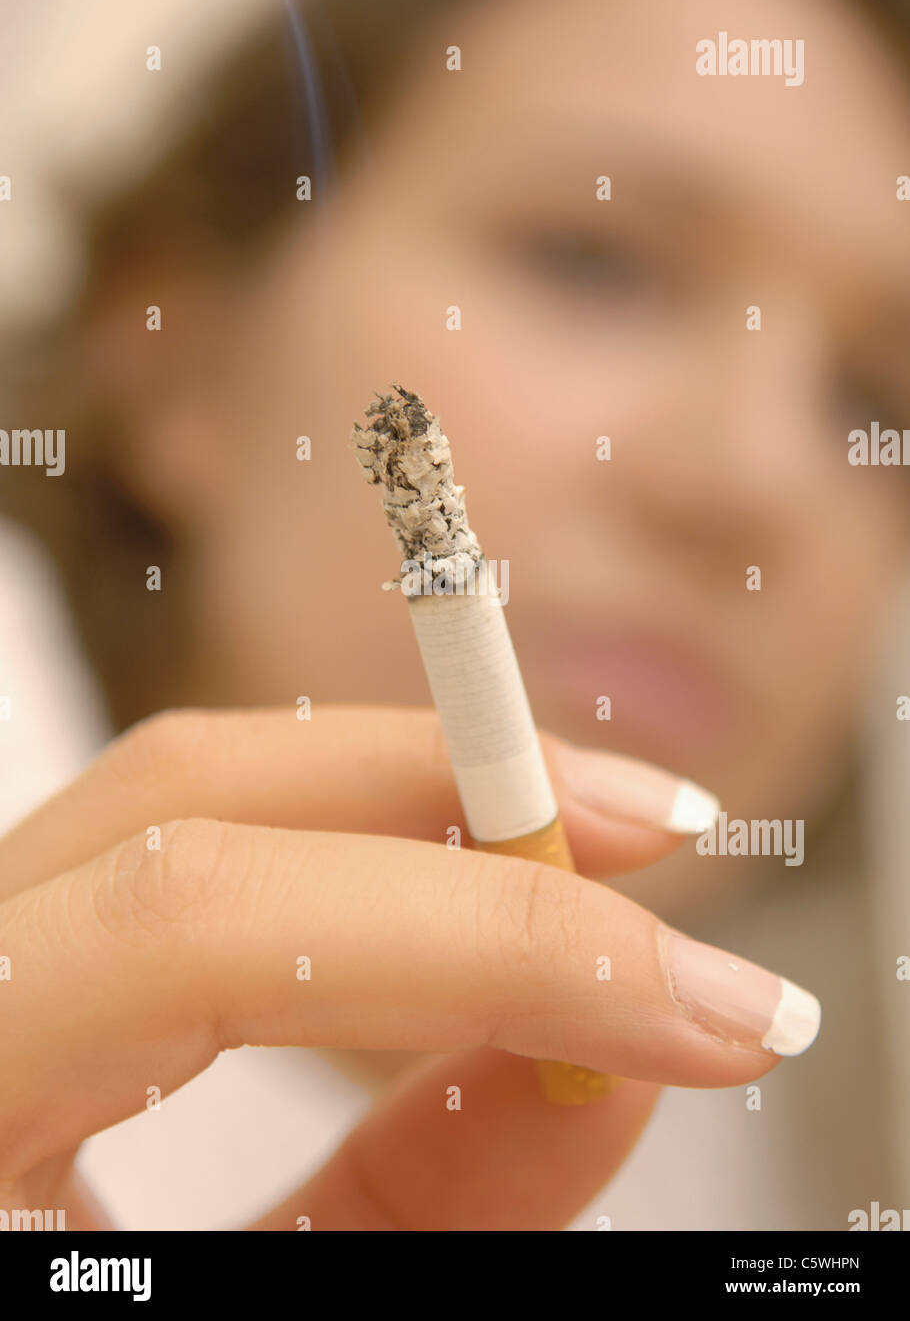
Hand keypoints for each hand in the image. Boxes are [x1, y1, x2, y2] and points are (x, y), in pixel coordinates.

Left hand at [0, 706, 810, 1229]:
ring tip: (587, 866)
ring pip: (191, 813)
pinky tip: (478, 955)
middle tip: (649, 830)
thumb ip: (411, 1213)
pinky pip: (198, 904)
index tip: (688, 1002)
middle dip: (452, 794)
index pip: (195, 924)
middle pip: (195, 799)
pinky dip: (356, 912)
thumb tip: (595, 1077)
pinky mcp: (30, 994)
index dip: (476, 936)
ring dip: (411, 820)